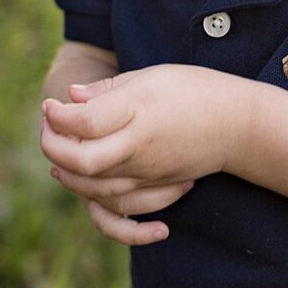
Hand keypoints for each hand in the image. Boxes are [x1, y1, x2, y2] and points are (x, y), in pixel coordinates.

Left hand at [40, 65, 252, 242]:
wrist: (238, 124)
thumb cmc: (194, 89)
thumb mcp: (150, 75)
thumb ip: (108, 89)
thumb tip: (71, 97)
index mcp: (140, 110)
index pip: (84, 121)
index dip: (58, 115)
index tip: (51, 105)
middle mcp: (141, 146)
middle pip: (83, 160)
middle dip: (54, 147)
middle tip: (49, 128)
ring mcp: (147, 173)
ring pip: (93, 189)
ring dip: (66, 173)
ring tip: (59, 152)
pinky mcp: (154, 188)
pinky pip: (120, 212)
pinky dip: (97, 207)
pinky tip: (83, 188)